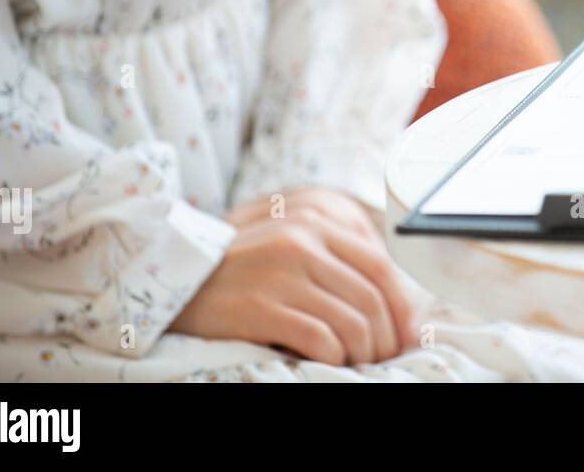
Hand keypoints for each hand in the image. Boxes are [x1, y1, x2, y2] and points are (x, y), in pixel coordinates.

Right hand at [171, 188, 415, 364]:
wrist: (177, 280)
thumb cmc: (245, 271)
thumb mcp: (292, 248)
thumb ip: (337, 262)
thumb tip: (397, 306)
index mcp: (315, 222)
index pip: (380, 264)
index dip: (400, 303)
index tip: (407, 330)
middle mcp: (302, 242)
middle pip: (371, 297)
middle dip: (387, 336)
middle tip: (385, 357)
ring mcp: (282, 274)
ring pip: (352, 322)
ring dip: (363, 352)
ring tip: (357, 363)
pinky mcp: (261, 307)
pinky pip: (320, 340)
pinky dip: (334, 358)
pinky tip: (330, 361)